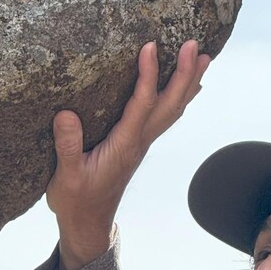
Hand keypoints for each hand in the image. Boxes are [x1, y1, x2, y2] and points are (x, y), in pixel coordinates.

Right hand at [46, 40, 209, 269]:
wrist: (88, 224)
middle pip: (170, 104)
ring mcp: (141, 143)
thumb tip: (66, 114)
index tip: (151, 46)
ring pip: (173, 109)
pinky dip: (179, 97)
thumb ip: (68, 146)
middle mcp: (139, 141)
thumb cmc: (76, 201)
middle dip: (185, 73)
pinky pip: (165, 116)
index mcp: (124, 145)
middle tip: (196, 45)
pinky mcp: (137, 144)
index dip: (149, 74)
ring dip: (190, 83)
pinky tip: (186, 87)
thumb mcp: (66, 176)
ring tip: (205, 59)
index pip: (142, 103)